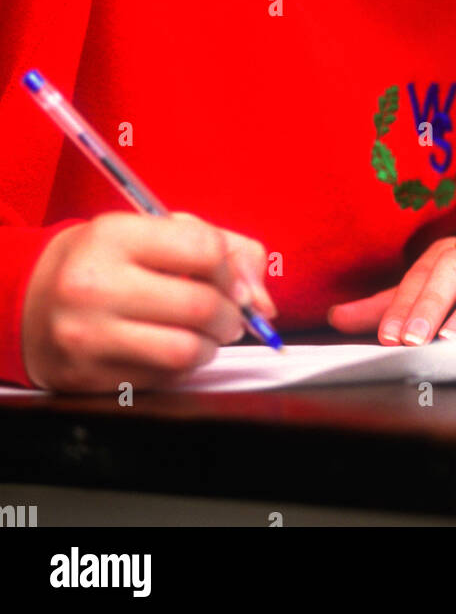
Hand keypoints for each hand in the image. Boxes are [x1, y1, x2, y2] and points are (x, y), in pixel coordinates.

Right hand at [21, 211, 275, 392]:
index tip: (230, 279)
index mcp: (114, 236)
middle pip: (200, 306)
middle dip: (231, 316)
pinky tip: (170, 351)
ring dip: (210, 347)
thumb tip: (264, 302)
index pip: (203, 249)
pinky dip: (182, 369)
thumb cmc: (106, 260)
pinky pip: (162, 381)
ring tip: (205, 336)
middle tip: (229, 316)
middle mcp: (96, 285)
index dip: (230, 268)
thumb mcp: (154, 232)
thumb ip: (223, 249)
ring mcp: (89, 336)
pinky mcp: (89, 378)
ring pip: (185, 352)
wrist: (33, 299)